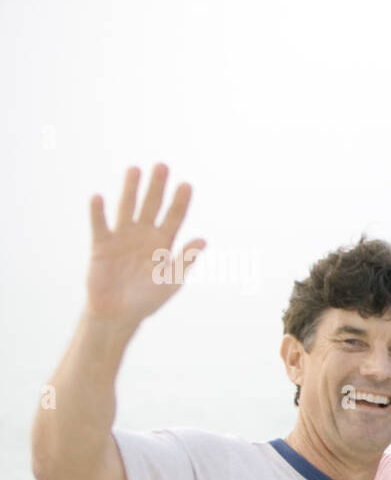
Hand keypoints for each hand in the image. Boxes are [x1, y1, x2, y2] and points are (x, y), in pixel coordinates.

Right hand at [86, 163, 204, 324]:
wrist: (119, 314)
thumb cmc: (148, 299)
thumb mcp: (171, 280)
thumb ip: (185, 259)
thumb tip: (203, 239)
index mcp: (163, 243)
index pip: (174, 217)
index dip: (180, 202)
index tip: (186, 185)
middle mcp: (143, 235)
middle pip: (151, 206)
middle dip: (157, 187)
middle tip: (162, 166)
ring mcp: (122, 238)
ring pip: (127, 208)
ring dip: (130, 190)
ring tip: (134, 170)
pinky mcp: (101, 245)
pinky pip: (100, 225)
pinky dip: (98, 212)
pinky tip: (98, 197)